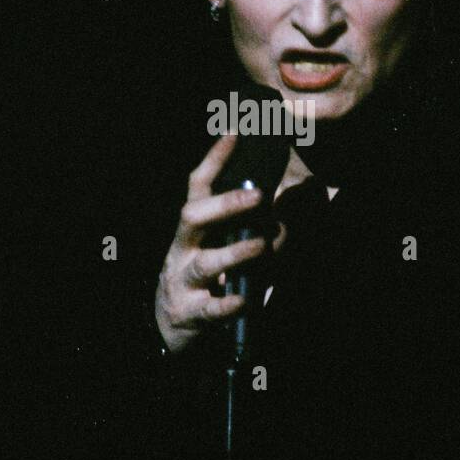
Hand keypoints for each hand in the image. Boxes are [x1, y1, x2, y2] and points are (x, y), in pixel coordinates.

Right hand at [154, 133, 269, 353]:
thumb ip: (242, 222)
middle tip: (258, 197)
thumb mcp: (214, 243)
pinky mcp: (192, 313)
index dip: (214, 159)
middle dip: (225, 205)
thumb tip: (290, 192)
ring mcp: (184, 281)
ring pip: (205, 262)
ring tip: (261, 248)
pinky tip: (245, 300)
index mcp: (193, 227)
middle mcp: (184, 248)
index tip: (234, 133)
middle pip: (193, 217)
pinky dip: (228, 304)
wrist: (169, 326)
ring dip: (235, 253)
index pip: (198, 186)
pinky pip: (210, 308)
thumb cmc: (202, 275)